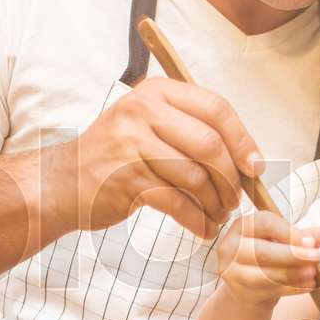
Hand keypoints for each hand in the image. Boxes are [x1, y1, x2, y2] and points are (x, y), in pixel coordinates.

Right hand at [56, 77, 262, 238]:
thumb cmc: (117, 157)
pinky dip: (196, 220)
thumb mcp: (149, 125)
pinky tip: (202, 228)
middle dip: (231, 178)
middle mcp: (142, 111)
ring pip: (196, 177)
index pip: (216, 108)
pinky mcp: (125, 179)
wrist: (63, 182)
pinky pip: (177, 203)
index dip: (243, 140)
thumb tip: (249, 157)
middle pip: (210, 144)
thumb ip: (192, 130)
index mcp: (157, 92)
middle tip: (235, 198)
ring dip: (215, 203)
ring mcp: (131, 144)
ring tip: (218, 215)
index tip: (255, 167)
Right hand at [215, 211, 319, 306]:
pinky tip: (307, 286)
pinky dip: (290, 289)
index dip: (289, 233)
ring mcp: (231, 271)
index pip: (264, 224)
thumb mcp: (284, 240)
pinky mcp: (238, 292)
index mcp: (243, 225)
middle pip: (261, 251)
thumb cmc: (269, 255)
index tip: (311, 242)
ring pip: (261, 275)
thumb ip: (303, 236)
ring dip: (290, 274)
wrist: (250, 285)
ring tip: (312, 273)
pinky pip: (265, 291)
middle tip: (316, 257)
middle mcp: (230, 246)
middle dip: (291, 255)